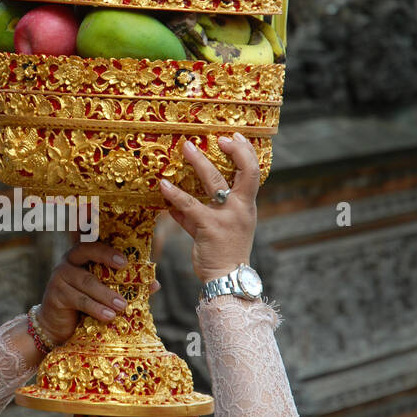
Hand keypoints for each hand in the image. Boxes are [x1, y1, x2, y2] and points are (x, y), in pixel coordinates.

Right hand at [37, 239, 159, 347]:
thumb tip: (155, 284)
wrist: (57, 326)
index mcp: (81, 257)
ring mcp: (59, 278)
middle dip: (106, 258)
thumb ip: (126, 286)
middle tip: (125, 268)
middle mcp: (68, 262)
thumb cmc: (84, 306)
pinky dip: (95, 308)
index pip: (93, 244)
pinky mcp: (55, 296)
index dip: (108, 249)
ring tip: (122, 306)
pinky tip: (108, 316)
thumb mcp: (105, 294)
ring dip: (106, 293)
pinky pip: (78, 300)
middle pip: (86, 253)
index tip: (125, 260)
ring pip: (86, 281)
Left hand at [158, 134, 258, 282]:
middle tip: (214, 137)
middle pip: (243, 172)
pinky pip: (190, 206)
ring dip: (199, 163)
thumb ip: (202, 214)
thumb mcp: (222, 230)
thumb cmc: (225, 254)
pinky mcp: (209, 228)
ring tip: (185, 148)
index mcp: (247, 206)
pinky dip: (175, 195)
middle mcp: (241, 209)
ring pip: (214, 183)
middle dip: (231, 150)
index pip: (253, 172)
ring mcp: (227, 217)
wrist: (228, 280)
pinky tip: (163, 186)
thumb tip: (175, 206)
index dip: (245, 152)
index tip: (234, 137)